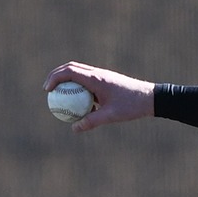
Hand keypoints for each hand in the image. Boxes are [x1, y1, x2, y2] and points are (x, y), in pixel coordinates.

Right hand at [41, 62, 155, 131]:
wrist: (150, 98)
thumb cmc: (131, 106)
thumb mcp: (110, 116)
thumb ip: (91, 122)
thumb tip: (74, 129)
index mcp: (96, 78)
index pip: (69, 72)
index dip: (54, 78)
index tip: (47, 90)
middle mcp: (97, 73)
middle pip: (70, 68)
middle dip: (56, 76)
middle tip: (48, 90)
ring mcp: (102, 75)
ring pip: (78, 73)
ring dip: (66, 80)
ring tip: (58, 95)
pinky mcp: (106, 80)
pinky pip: (87, 81)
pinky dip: (78, 88)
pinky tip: (77, 104)